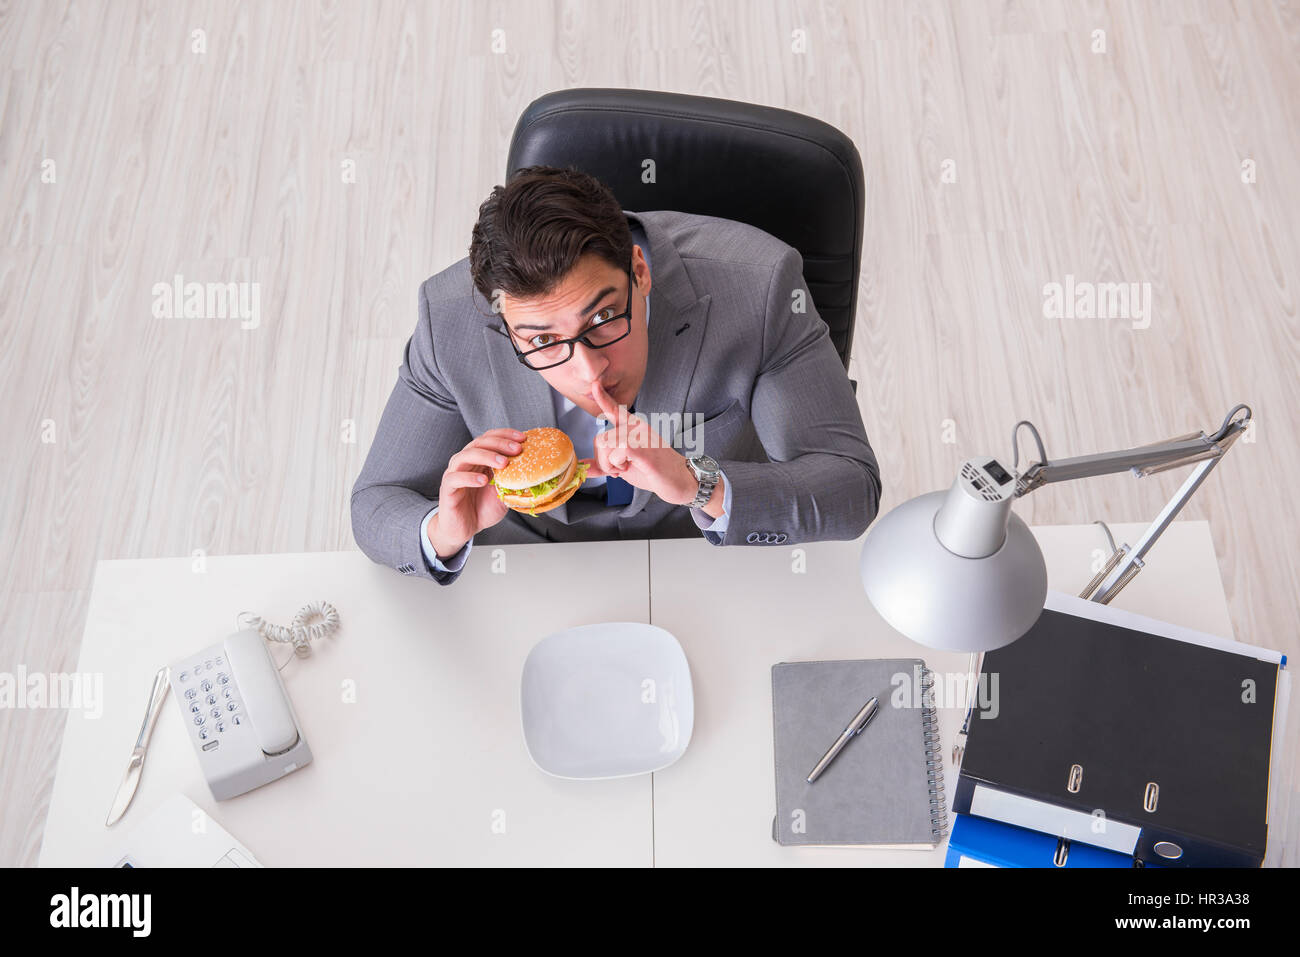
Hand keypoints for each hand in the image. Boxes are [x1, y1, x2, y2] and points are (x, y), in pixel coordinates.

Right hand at [429, 428, 524, 557]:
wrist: (464, 529)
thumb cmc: (482, 508)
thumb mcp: (504, 493)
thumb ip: (513, 481)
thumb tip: (535, 473)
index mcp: (478, 459)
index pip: (489, 438)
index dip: (505, 435)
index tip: (523, 438)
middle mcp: (465, 462)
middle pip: (479, 443)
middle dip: (500, 444)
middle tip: (517, 449)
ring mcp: (454, 473)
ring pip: (466, 456)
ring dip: (486, 456)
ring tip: (503, 463)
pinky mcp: (447, 488)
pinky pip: (455, 478)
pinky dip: (469, 477)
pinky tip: (483, 480)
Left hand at [580, 381, 697, 506]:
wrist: (678, 479)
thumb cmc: (654, 472)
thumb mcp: (624, 467)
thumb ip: (605, 464)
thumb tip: (585, 468)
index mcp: (633, 427)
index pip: (614, 409)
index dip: (602, 397)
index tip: (595, 384)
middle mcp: (636, 426)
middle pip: (599, 438)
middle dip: (602, 460)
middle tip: (619, 468)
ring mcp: (639, 434)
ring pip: (604, 445)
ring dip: (610, 464)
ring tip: (626, 467)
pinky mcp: (640, 446)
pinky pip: (614, 453)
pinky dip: (618, 465)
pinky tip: (632, 466)